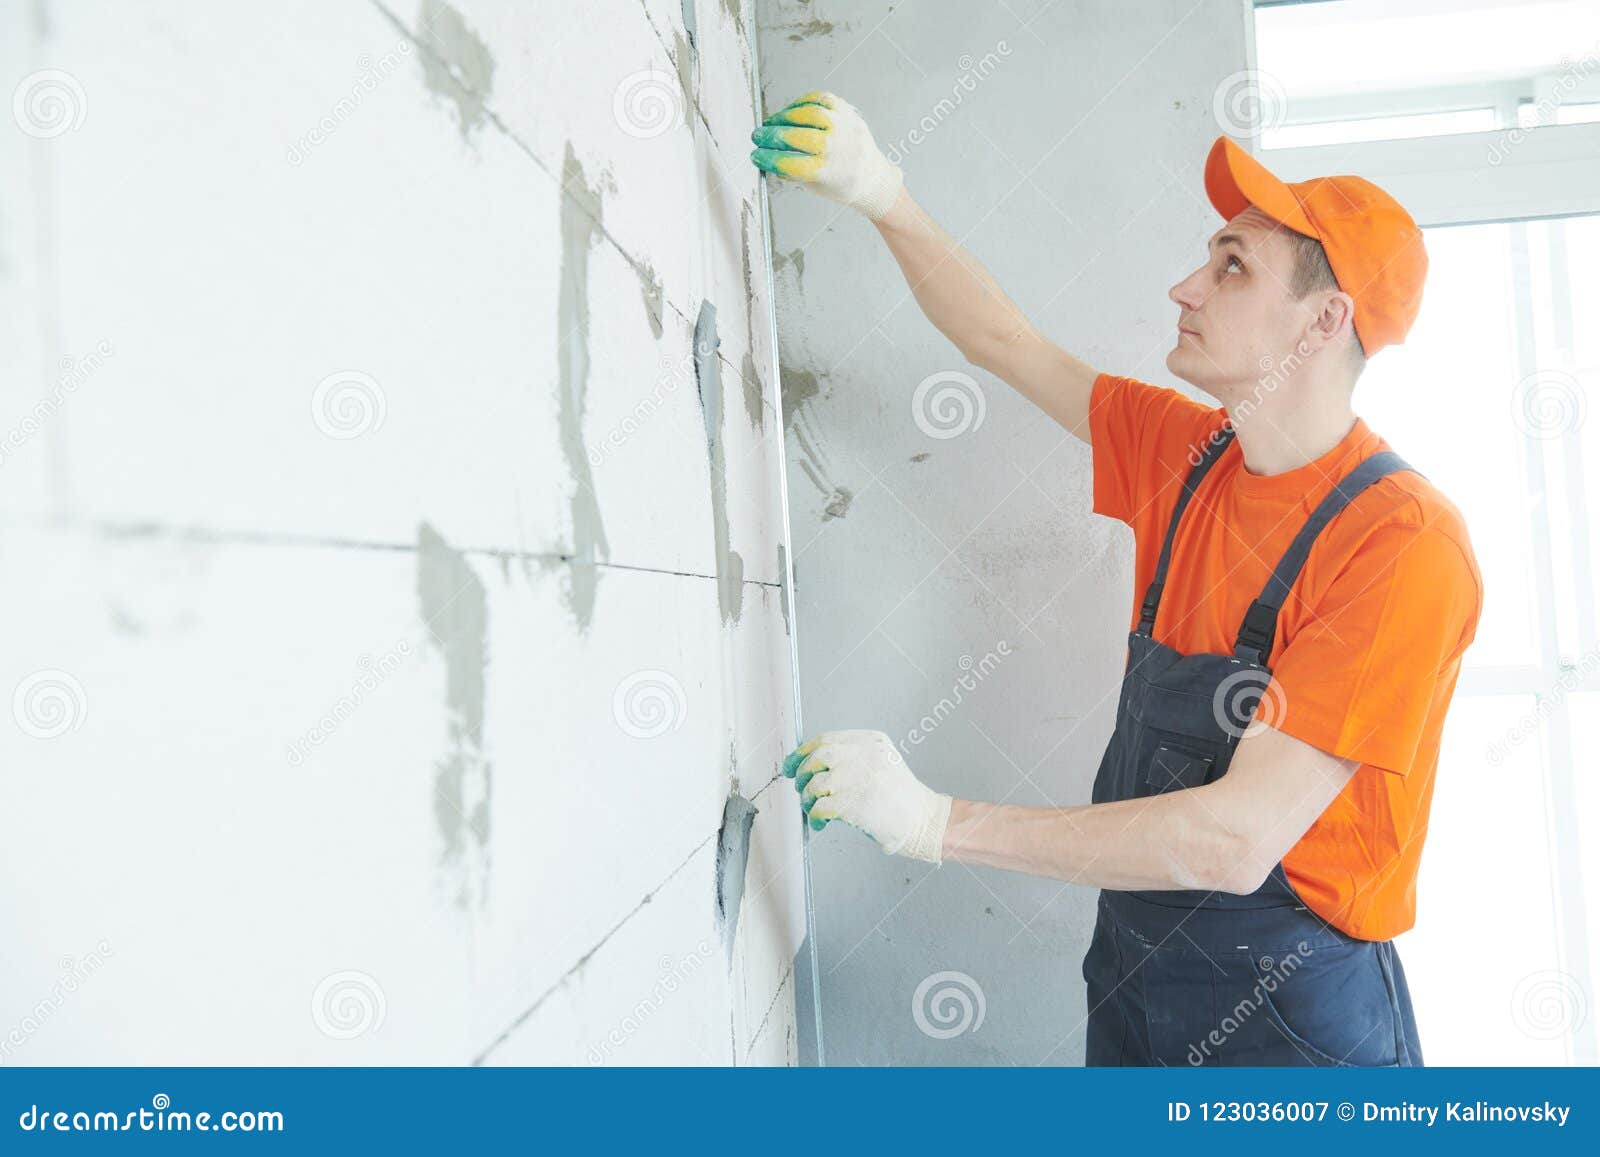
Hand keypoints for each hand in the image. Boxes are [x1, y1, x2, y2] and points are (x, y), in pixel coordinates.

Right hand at [749, 91, 903, 220]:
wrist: (872, 176)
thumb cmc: (842, 184)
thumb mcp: (815, 186)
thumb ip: (792, 172)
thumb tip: (766, 156)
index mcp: (829, 171)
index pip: (792, 163)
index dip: (769, 158)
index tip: (756, 156)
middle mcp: (838, 147)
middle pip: (798, 137)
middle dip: (772, 136)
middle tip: (758, 136)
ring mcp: (844, 126)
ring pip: (809, 114)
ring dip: (784, 117)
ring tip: (772, 123)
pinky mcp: (847, 111)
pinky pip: (821, 100)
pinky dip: (802, 104)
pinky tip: (790, 112)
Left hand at [782, 729, 952, 862]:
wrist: (925, 822)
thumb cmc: (902, 799)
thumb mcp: (881, 763)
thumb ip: (853, 758)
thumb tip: (812, 765)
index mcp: (871, 742)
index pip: (826, 739)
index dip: (803, 752)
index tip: (793, 764)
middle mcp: (863, 755)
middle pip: (817, 756)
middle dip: (802, 773)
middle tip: (800, 787)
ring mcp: (857, 778)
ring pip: (814, 783)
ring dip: (808, 799)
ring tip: (814, 810)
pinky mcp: (852, 803)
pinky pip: (819, 807)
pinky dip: (815, 816)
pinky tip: (821, 823)